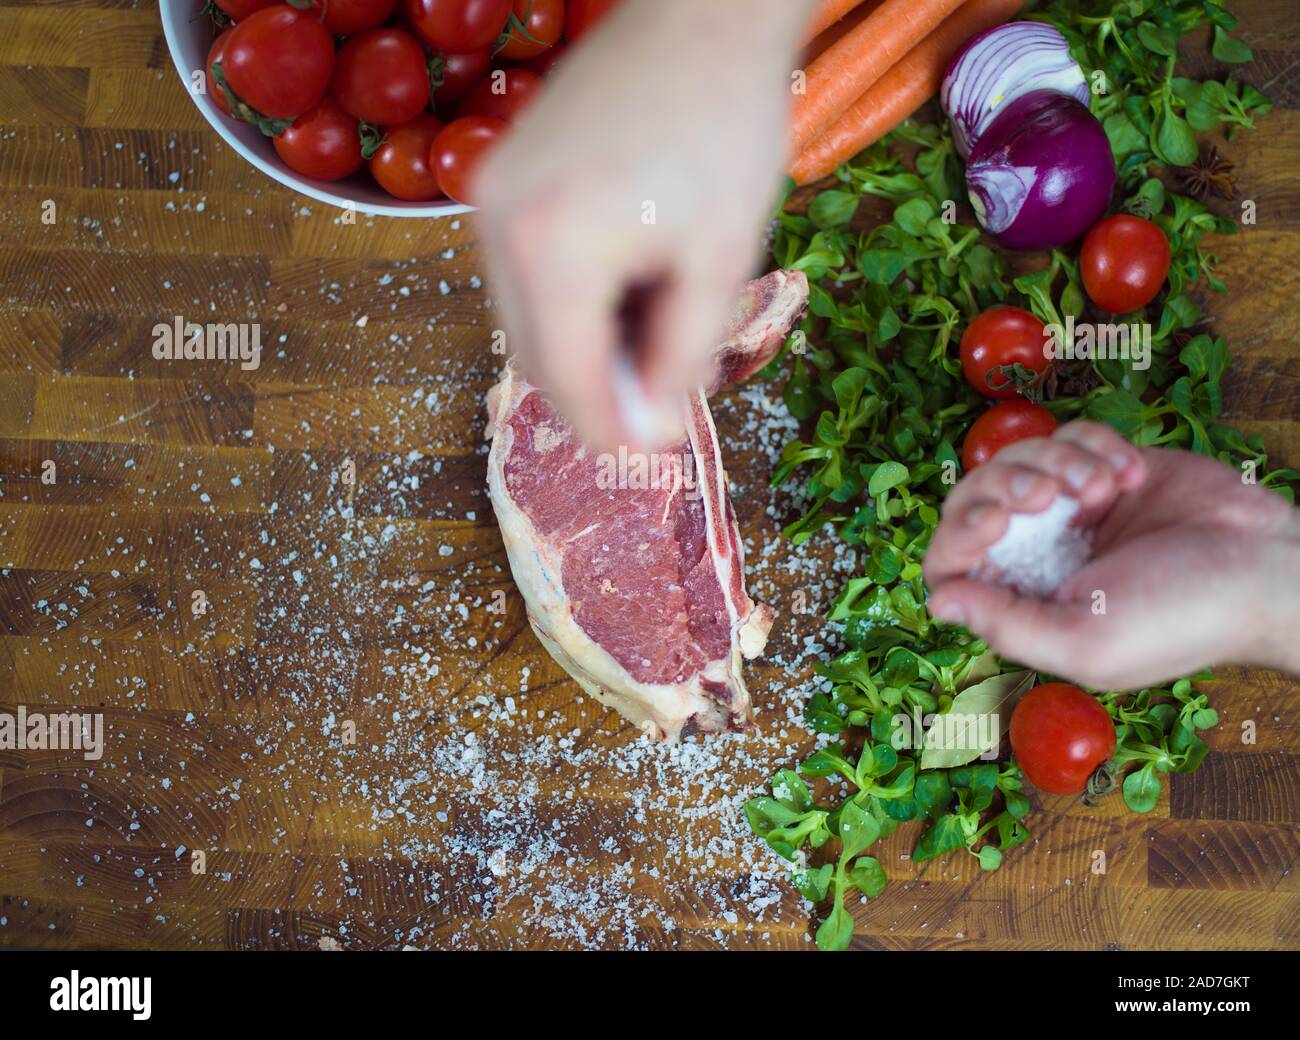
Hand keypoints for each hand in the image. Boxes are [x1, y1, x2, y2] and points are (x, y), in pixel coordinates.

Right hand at [473, 0, 814, 449]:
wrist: (699, 17)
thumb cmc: (724, 128)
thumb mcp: (721, 260)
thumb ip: (680, 357)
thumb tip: (649, 431)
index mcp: (553, 248)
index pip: (567, 382)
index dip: (613, 430)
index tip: (658, 447)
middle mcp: (498, 225)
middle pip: (535, 358)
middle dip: (599, 388)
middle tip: (669, 382)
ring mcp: (487, 197)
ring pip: (524, 319)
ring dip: (584, 343)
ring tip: (659, 312)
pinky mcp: (496, 178)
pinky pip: (521, 273)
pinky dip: (569, 299)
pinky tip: (628, 275)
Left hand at [924, 420, 1299, 688]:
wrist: (1267, 565)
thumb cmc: (1182, 617)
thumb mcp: (1085, 640)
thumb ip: (1006, 623)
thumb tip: (938, 602)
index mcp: (1024, 602)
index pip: (950, 564)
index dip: (958, 535)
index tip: (997, 521)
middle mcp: (1039, 554)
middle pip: (975, 500)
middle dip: (1003, 485)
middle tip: (1047, 494)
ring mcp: (1071, 509)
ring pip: (1019, 459)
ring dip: (1057, 463)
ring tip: (1101, 488)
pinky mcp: (1105, 469)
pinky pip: (1069, 436)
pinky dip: (1094, 445)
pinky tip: (1129, 474)